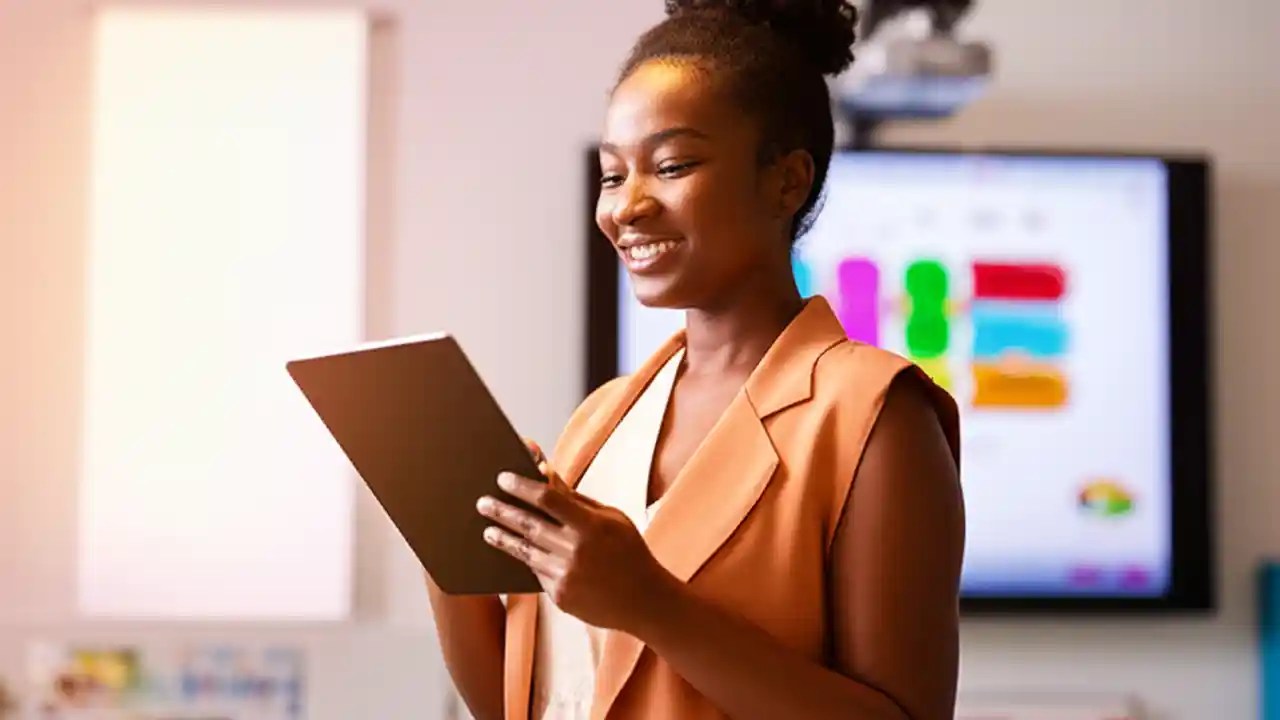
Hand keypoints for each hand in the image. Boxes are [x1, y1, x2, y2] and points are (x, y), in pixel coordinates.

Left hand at [477, 466, 677, 632]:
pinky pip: (537, 571)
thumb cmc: (630, 552)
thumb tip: (547, 477)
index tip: (503, 478)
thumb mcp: (612, 518)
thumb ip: (578, 500)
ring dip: (503, 538)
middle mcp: (575, 550)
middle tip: (482, 502)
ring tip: (488, 529)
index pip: (547, 498)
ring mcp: (565, 575)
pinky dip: (526, 559)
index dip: (522, 487)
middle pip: (528, 525)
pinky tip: (514, 550)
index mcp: (591, 525)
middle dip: (502, 511)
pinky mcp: (560, 596)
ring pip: (525, 551)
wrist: (645, 600)